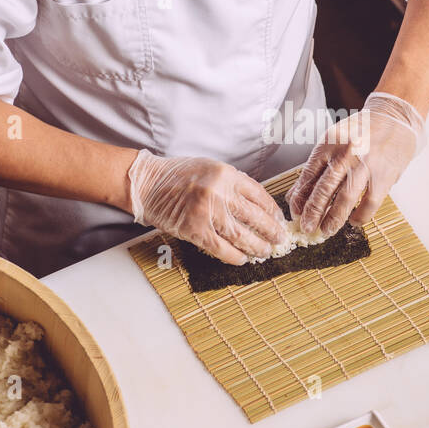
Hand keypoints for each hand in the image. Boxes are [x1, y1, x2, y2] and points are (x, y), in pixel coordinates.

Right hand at [127, 151, 286, 264]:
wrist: (148, 183)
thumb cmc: (178, 175)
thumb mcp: (211, 168)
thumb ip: (233, 184)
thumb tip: (257, 205)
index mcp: (226, 174)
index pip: (259, 195)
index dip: (272, 211)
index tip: (278, 220)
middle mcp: (219, 192)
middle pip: (255, 217)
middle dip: (271, 231)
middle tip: (280, 240)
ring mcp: (207, 213)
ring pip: (241, 236)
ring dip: (257, 247)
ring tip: (265, 252)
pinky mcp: (194, 230)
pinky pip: (221, 249)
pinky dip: (234, 256)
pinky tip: (243, 259)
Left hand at [287, 92, 424, 235]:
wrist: (395, 118)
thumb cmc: (363, 131)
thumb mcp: (334, 141)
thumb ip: (316, 166)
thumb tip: (296, 194)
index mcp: (329, 144)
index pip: (309, 175)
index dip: (300, 198)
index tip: (296, 213)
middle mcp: (345, 154)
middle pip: (323, 189)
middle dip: (313, 213)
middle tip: (308, 228)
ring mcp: (365, 165)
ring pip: (344, 199)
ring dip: (334, 219)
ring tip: (327, 230)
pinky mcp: (383, 176)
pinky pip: (369, 203)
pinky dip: (360, 216)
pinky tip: (353, 221)